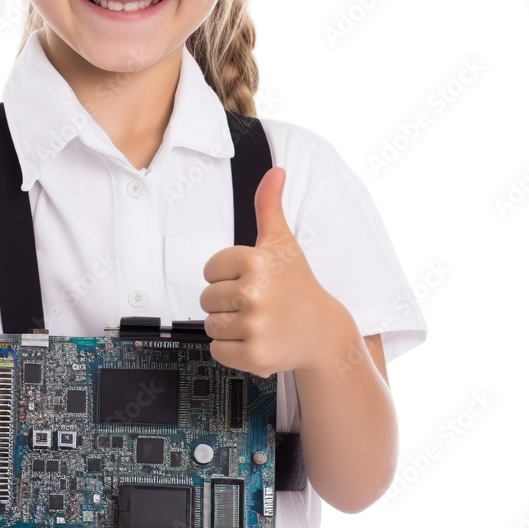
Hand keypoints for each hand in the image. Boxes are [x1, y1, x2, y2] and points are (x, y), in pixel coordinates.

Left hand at [199, 166, 352, 377]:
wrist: (322, 332)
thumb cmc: (297, 284)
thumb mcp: (282, 242)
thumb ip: (269, 205)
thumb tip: (275, 171)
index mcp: (256, 261)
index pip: (209, 269)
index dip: (226, 274)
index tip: (251, 278)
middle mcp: (255, 293)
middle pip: (206, 298)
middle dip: (226, 301)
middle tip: (256, 301)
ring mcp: (255, 327)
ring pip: (211, 325)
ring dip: (228, 325)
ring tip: (257, 320)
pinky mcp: (254, 356)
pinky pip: (217, 350)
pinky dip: (231, 349)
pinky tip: (255, 339)